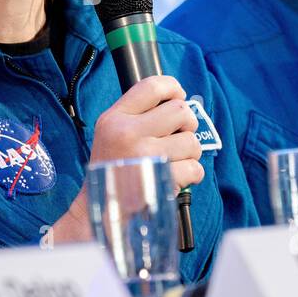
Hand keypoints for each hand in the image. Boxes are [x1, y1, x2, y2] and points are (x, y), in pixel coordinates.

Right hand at [88, 75, 203, 189]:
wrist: (102, 210)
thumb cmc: (113, 168)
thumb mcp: (110, 132)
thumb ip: (137, 113)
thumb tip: (178, 99)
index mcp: (114, 118)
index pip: (152, 86)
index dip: (172, 87)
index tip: (178, 96)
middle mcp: (128, 133)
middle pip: (181, 110)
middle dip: (186, 125)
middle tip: (176, 137)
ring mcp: (145, 156)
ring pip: (192, 141)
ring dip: (189, 153)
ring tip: (172, 161)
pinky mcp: (160, 179)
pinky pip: (195, 168)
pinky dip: (191, 174)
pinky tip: (175, 177)